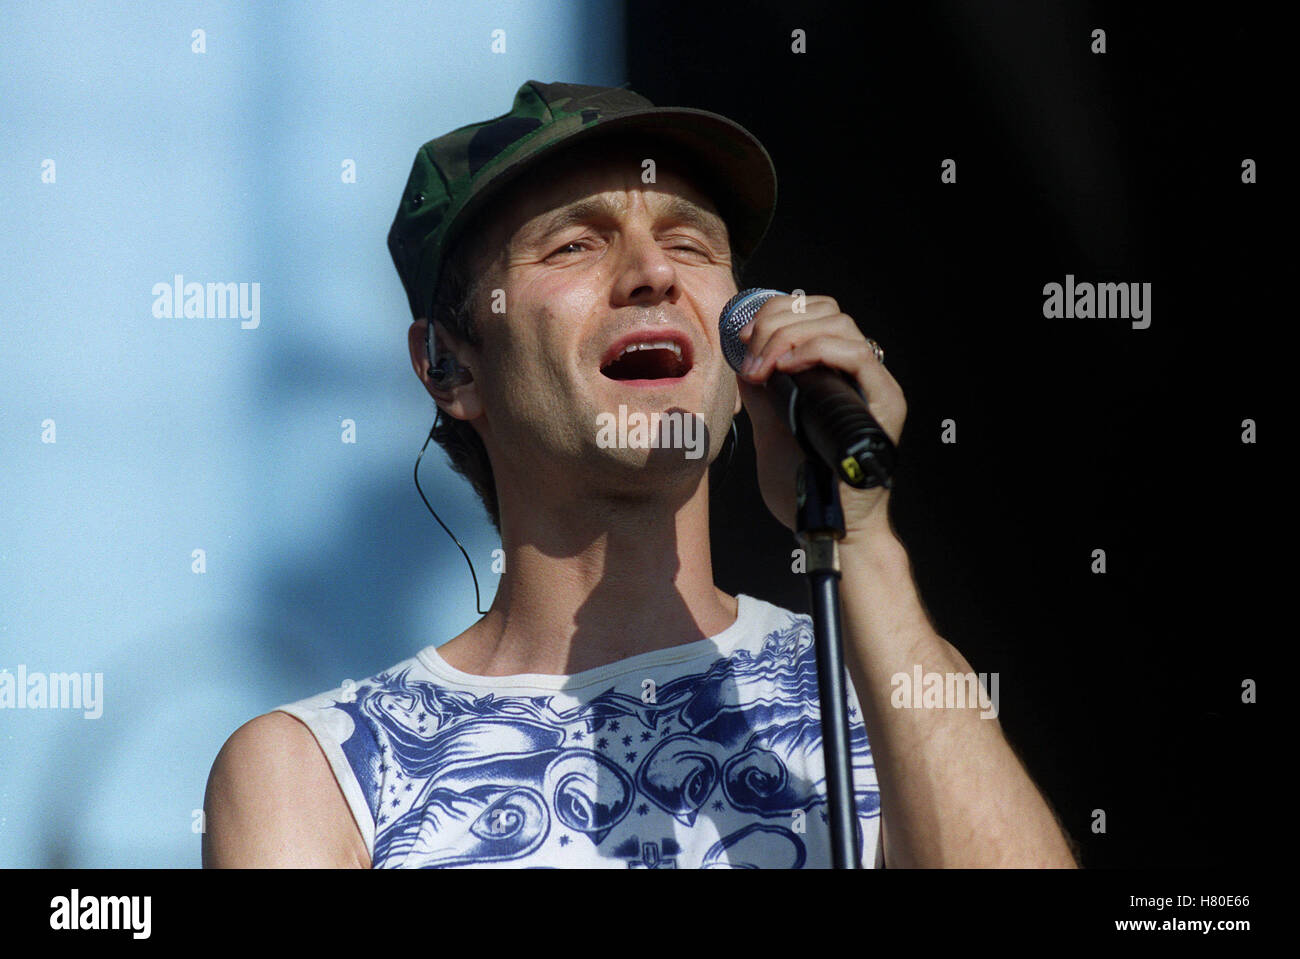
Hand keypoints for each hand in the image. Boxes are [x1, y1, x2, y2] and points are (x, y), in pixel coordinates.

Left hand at [735, 294, 905, 541]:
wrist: (825, 528)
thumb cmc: (803, 489)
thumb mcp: (770, 432)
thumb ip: (761, 397)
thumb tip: (743, 361)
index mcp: (833, 375)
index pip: (813, 315)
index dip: (775, 313)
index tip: (742, 337)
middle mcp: (857, 374)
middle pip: (825, 311)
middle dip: (776, 321)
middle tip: (748, 354)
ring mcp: (873, 386)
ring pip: (840, 324)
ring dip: (790, 336)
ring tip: (762, 368)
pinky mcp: (884, 402)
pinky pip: (857, 355)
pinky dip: (817, 350)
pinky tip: (787, 368)